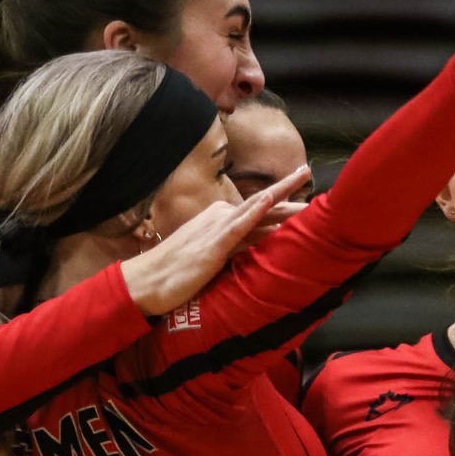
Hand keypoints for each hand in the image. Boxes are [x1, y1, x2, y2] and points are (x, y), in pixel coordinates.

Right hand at [119, 165, 309, 313]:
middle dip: (290, 196)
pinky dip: (255, 211)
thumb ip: (234, 253)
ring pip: (257, 210)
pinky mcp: (213, 245)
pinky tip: (270, 199)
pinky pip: (238, 226)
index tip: (306, 199)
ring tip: (303, 178)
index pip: (261, 213)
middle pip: (264, 207)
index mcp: (222, 221)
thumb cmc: (177, 273)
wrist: (145, 282)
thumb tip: (257, 256)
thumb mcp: (213, 260)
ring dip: (281, 197)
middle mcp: (221, 218)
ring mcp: (217, 229)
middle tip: (309, 172)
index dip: (284, 205)